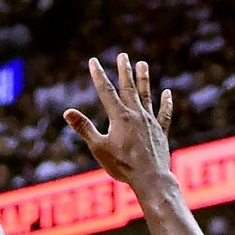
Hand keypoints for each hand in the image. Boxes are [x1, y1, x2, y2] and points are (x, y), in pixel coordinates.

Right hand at [64, 54, 173, 190]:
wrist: (150, 178)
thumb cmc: (122, 165)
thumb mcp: (98, 147)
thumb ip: (84, 128)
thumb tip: (67, 112)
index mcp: (119, 117)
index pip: (106, 92)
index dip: (98, 75)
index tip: (93, 61)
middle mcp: (136, 115)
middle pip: (128, 88)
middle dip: (124, 71)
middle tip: (122, 56)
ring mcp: (150, 122)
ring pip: (146, 95)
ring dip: (143, 79)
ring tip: (142, 64)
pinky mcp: (160, 132)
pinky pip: (164, 114)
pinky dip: (165, 103)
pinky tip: (167, 93)